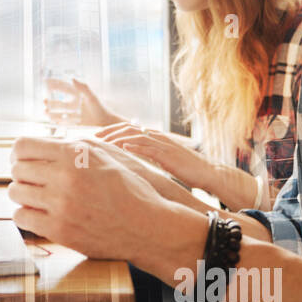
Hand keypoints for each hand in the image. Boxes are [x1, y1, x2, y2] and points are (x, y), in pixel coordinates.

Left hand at [7, 136, 169, 264]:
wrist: (147, 226)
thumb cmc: (128, 188)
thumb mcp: (105, 154)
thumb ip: (72, 145)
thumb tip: (43, 142)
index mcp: (74, 154)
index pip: (23, 146)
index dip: (18, 152)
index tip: (21, 159)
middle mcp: (65, 177)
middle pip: (16, 169)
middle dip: (21, 173)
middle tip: (30, 179)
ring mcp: (61, 205)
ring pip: (16, 192)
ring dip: (22, 193)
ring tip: (34, 195)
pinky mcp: (59, 230)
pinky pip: (21, 217)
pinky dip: (25, 214)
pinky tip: (38, 213)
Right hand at [42, 78, 123, 126]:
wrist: (105, 122)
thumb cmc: (100, 108)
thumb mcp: (92, 97)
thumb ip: (83, 87)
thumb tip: (72, 78)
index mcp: (76, 95)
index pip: (63, 88)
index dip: (55, 84)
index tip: (46, 82)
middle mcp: (72, 104)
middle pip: (58, 102)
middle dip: (50, 102)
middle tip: (44, 100)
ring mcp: (71, 113)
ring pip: (58, 112)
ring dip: (50, 112)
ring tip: (45, 111)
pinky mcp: (72, 123)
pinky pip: (61, 121)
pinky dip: (55, 121)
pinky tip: (51, 120)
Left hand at [95, 123, 212, 189]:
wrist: (207, 172)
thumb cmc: (186, 169)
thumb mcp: (163, 160)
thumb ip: (149, 156)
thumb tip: (133, 158)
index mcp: (156, 137)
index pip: (129, 129)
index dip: (112, 131)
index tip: (97, 137)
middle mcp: (158, 137)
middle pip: (129, 129)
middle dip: (110, 132)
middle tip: (94, 138)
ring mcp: (163, 144)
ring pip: (136, 136)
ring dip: (118, 139)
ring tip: (103, 143)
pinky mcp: (168, 154)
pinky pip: (150, 148)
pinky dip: (136, 146)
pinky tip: (124, 147)